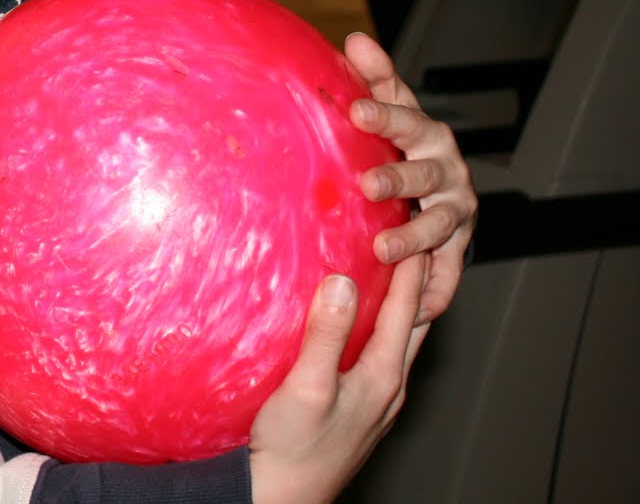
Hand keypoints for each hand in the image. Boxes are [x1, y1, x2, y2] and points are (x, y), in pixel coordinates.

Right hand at [248, 256, 427, 503]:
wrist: (281, 499)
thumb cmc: (292, 450)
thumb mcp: (306, 387)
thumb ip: (327, 334)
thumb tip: (343, 280)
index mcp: (383, 376)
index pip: (406, 308)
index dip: (412, 264)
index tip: (415, 224)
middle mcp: (388, 386)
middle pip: (414, 322)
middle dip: (418, 279)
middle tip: (415, 239)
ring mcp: (375, 400)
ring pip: (399, 339)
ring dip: (401, 303)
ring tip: (393, 271)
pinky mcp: (357, 407)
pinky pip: (379, 354)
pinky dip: (379, 326)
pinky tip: (357, 321)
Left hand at [344, 32, 477, 323]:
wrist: (435, 187)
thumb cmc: (401, 140)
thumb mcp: (389, 106)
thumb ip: (375, 77)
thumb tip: (355, 39)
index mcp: (426, 134)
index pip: (406, 117)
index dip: (383, 112)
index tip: (355, 109)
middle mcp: (447, 172)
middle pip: (424, 174)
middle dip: (399, 180)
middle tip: (368, 186)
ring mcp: (455, 213)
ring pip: (438, 226)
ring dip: (414, 238)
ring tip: (385, 251)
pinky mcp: (456, 250)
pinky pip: (448, 275)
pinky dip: (436, 292)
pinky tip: (420, 309)